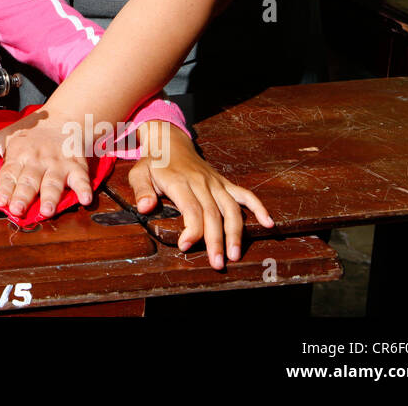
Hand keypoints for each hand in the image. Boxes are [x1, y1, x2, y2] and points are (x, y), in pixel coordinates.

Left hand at [0, 109, 91, 217]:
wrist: (62, 120)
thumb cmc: (30, 133)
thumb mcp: (4, 137)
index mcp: (18, 155)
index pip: (9, 174)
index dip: (4, 187)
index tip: (0, 200)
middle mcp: (38, 161)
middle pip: (29, 181)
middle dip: (24, 195)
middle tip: (17, 209)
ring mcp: (58, 165)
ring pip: (53, 182)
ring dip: (51, 196)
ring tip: (48, 210)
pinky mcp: (77, 167)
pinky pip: (82, 179)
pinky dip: (84, 189)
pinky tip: (84, 199)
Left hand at [128, 122, 274, 269]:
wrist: (170, 143)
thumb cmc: (154, 163)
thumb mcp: (139, 173)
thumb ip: (141, 190)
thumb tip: (144, 207)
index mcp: (180, 181)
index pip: (191, 208)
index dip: (192, 229)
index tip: (186, 247)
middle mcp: (201, 182)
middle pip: (213, 214)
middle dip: (216, 241)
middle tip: (217, 263)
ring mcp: (216, 183)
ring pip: (231, 208)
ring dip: (236, 233)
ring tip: (236, 255)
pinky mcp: (224, 183)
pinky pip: (245, 194)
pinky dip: (259, 208)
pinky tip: (268, 224)